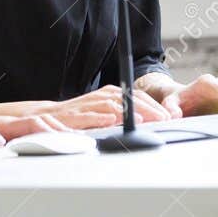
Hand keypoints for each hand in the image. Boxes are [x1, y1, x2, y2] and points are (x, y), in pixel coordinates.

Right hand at [46, 85, 171, 129]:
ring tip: (144, 119)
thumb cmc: (80, 116)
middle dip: (148, 109)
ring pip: (113, 104)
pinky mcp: (75, 114)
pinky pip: (89, 115)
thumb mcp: (105, 113)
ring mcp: (89, 103)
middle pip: (129, 98)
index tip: (168, 116)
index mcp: (111, 93)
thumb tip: (149, 123)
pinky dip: (101, 117)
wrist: (49, 116)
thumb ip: (124, 114)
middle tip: (163, 119)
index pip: (138, 96)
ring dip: (129, 111)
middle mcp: (103, 95)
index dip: (154, 105)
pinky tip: (112, 121)